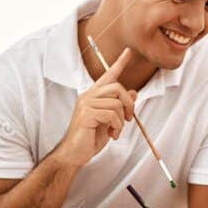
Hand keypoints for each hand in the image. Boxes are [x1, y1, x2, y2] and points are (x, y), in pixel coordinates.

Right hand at [54, 46, 136, 166]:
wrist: (73, 155)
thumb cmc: (89, 139)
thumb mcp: (110, 122)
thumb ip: (120, 107)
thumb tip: (134, 93)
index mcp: (93, 96)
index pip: (108, 75)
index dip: (120, 63)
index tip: (128, 52)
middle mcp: (88, 96)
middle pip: (117, 87)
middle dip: (128, 104)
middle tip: (129, 119)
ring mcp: (86, 104)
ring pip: (116, 103)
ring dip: (122, 120)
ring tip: (115, 131)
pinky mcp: (86, 114)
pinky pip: (111, 114)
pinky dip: (117, 126)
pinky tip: (111, 135)